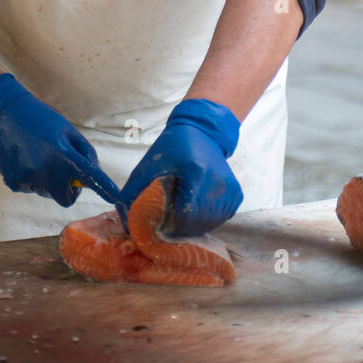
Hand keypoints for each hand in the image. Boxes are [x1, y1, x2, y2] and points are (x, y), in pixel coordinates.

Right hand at [0, 74, 119, 207]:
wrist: (5, 113)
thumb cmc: (41, 119)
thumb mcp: (68, 130)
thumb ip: (84, 153)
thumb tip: (92, 174)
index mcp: (64, 155)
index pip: (90, 178)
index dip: (104, 189)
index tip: (116, 198)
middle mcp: (47, 171)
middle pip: (66, 197)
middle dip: (67, 188)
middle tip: (61, 169)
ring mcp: (29, 179)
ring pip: (47, 193)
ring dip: (48, 181)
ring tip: (38, 156)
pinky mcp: (14, 183)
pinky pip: (31, 188)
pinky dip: (31, 179)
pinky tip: (25, 159)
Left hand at [117, 99, 242, 237]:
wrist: (203, 132)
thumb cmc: (173, 148)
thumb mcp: (149, 166)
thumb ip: (133, 193)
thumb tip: (125, 223)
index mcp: (197, 172)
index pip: (186, 214)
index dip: (171, 227)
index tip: (160, 227)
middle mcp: (218, 182)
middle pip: (198, 223)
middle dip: (181, 230)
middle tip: (168, 225)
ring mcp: (230, 189)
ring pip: (210, 224)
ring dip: (193, 227)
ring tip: (180, 216)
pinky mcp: (237, 194)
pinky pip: (220, 219)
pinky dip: (207, 220)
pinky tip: (196, 209)